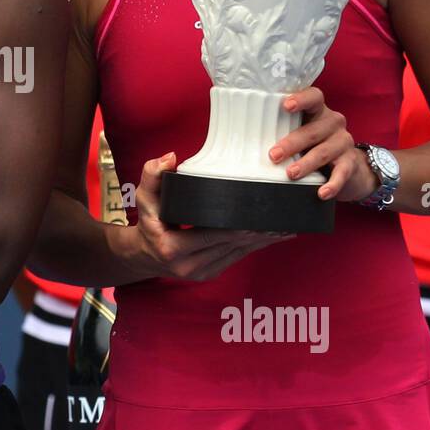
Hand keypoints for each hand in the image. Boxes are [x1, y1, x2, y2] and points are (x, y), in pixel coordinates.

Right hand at [129, 153, 293, 282]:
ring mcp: (202, 273)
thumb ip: (152, 175)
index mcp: (173, 248)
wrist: (143, 255)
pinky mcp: (212, 273)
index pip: (213, 233)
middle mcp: (189, 265)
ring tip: (285, 226)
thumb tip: (170, 157)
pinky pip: (238, 258)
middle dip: (258, 231)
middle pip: (232, 244)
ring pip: (240, 253)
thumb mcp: (145, 197)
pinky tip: (274, 237)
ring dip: (263, 240)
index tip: (260, 212)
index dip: (239, 224)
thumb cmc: (147, 222)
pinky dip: (256, 246)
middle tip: (281, 216)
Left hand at [268, 87, 372, 202]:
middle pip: (312, 130)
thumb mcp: (300, 136)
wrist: (349, 168)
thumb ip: (280, 134)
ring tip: (291, 174)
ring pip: (324, 152)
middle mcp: (333, 123)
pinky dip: (332, 184)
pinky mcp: (351, 163)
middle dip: (291, 143)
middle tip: (274, 155)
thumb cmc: (313, 147)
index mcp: (318, 112)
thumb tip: (241, 144)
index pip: (314, 97)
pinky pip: (342, 173)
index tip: (285, 105)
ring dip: (306, 163)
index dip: (301, 99)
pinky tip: (322, 193)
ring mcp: (344, 142)